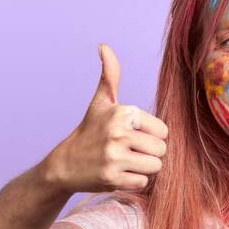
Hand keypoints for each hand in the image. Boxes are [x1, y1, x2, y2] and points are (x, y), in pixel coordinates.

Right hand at [42, 43, 168, 192]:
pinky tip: (118, 174)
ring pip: (155, 167)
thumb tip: (104, 46)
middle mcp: (118, 133)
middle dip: (149, 153)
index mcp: (122, 112)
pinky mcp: (112, 179)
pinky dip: (134, 181)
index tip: (132, 135)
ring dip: (143, 168)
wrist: (65, 164)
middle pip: (161, 150)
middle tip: (129, 151)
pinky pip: (143, 182)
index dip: (151, 135)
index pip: (163, 130)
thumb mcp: (101, 102)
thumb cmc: (90, 131)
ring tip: (125, 162)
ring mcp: (114, 157)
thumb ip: (110, 75)